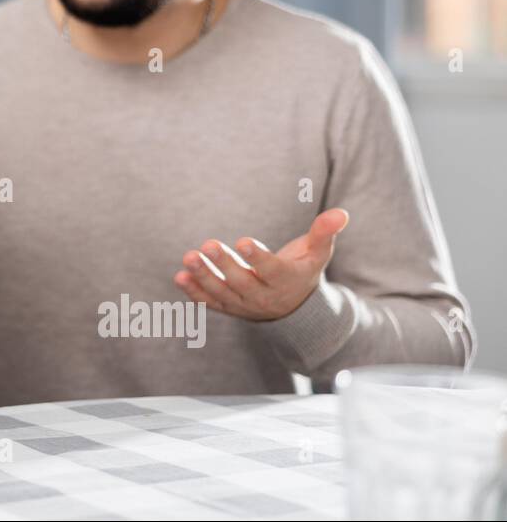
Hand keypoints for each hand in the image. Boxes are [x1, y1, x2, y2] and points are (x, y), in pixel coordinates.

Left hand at [173, 208, 350, 320]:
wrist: (295, 308)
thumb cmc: (303, 270)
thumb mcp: (317, 253)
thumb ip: (325, 233)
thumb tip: (341, 213)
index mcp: (286, 280)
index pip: (271, 270)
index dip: (257, 257)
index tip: (243, 241)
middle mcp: (264, 296)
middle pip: (242, 282)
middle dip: (224, 264)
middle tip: (207, 245)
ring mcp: (244, 305)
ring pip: (222, 293)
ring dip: (203, 277)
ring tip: (188, 258)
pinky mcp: (229, 307)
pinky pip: (210, 303)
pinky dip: (194, 292)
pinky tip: (180, 276)